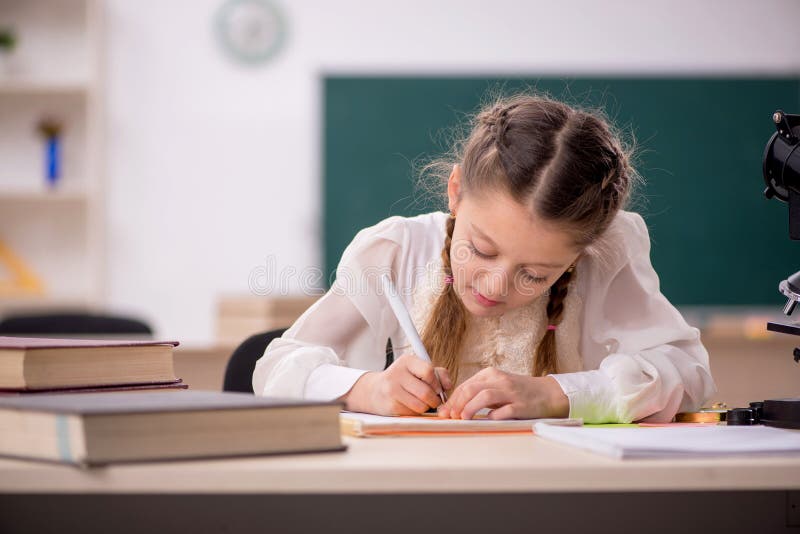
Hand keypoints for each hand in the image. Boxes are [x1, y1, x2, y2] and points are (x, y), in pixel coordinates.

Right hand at [343, 354, 452, 415]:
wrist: (376, 391)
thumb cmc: (403, 380)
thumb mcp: (418, 370)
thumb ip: (438, 374)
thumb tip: (448, 386)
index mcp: (407, 361)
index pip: (428, 371)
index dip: (437, 383)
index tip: (438, 388)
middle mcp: (397, 373)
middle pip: (426, 391)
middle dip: (434, 399)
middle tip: (434, 400)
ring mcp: (392, 389)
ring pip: (421, 405)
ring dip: (426, 407)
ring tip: (422, 403)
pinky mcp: (391, 405)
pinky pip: (412, 412)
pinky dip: (416, 412)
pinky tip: (410, 406)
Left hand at [437, 367, 568, 419]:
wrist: (548, 393)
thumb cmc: (519, 391)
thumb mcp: (497, 385)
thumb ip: (478, 392)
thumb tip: (455, 405)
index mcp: (491, 374)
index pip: (465, 385)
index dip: (452, 399)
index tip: (445, 411)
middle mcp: (500, 381)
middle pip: (471, 388)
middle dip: (457, 403)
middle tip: (451, 416)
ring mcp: (511, 392)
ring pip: (484, 396)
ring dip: (471, 407)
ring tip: (463, 418)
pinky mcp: (521, 405)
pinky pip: (504, 410)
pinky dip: (493, 416)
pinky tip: (487, 420)